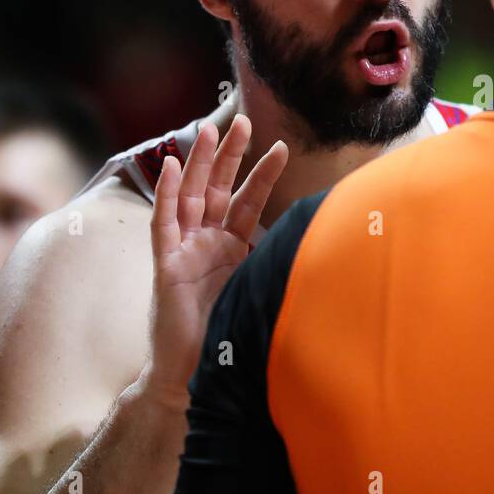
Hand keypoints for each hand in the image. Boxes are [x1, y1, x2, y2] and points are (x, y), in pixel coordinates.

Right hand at [139, 114, 287, 407]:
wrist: (197, 374)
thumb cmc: (229, 335)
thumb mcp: (264, 290)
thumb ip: (282, 266)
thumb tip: (328, 249)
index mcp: (231, 247)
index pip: (248, 201)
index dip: (262, 175)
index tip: (282, 146)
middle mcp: (206, 242)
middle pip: (218, 188)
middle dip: (230, 155)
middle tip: (242, 119)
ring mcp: (184, 250)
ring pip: (191, 196)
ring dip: (199, 163)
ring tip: (210, 130)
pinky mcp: (166, 265)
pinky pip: (164, 223)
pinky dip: (167, 194)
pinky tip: (171, 166)